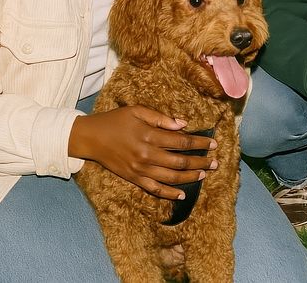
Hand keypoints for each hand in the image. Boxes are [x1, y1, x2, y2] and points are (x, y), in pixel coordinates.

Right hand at [69, 105, 217, 198]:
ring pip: (171, 177)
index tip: (213, 143)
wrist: (91, 138)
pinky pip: (154, 189)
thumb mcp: (137, 111)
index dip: (200, 143)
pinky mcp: (134, 179)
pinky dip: (169, 193)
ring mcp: (140, 169)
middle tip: (215, 162)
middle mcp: (147, 155)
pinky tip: (183, 195)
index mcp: (150, 136)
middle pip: (180, 161)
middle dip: (201, 162)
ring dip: (190, 177)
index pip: (182, 142)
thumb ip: (161, 118)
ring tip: (204, 175)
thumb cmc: (115, 120)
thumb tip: (183, 125)